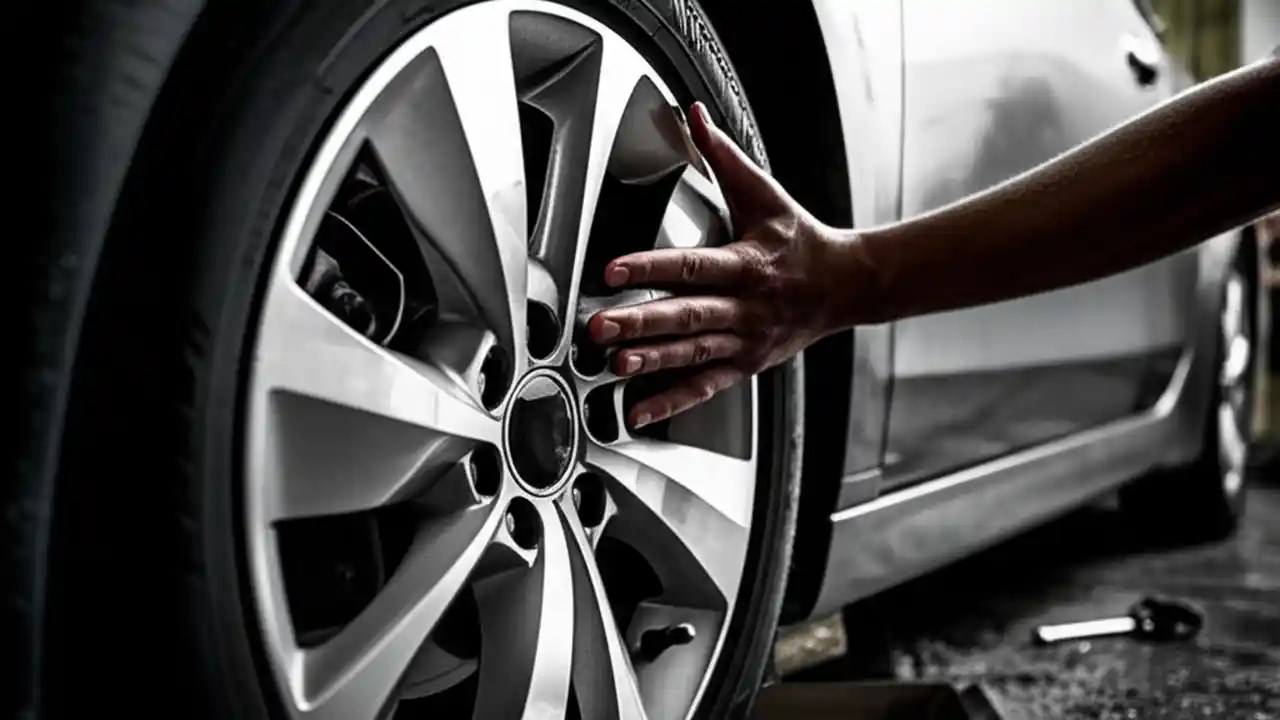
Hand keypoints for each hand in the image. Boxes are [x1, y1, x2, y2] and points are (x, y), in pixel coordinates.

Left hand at [588, 102, 858, 427]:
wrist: (848, 287)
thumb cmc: (803, 239)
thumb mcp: (766, 194)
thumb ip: (723, 157)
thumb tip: (693, 114)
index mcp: (748, 264)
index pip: (693, 267)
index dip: (652, 267)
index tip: (613, 270)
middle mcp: (746, 308)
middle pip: (688, 317)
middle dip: (641, 323)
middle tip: (600, 328)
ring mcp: (746, 341)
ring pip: (693, 356)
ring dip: (652, 362)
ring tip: (615, 365)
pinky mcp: (745, 366)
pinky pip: (705, 388)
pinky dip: (671, 403)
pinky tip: (638, 411)